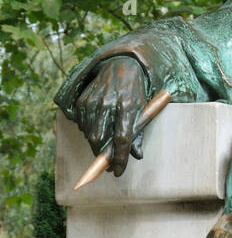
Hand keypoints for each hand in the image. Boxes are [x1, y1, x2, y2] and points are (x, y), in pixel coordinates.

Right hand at [73, 57, 148, 176]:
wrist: (121, 66)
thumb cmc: (135, 92)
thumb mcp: (143, 109)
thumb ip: (139, 133)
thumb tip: (137, 155)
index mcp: (128, 106)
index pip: (122, 138)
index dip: (120, 158)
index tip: (118, 171)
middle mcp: (109, 103)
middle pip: (101, 139)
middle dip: (103, 156)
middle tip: (109, 165)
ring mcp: (93, 101)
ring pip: (90, 135)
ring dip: (96, 146)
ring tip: (104, 147)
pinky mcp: (83, 100)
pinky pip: (82, 126)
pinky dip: (88, 133)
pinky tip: (97, 129)